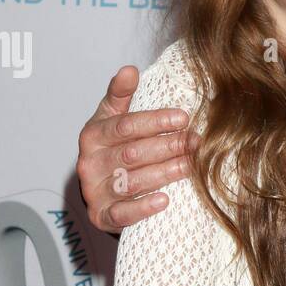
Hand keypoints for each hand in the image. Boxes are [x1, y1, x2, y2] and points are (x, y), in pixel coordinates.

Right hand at [76, 65, 197, 232]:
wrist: (101, 190)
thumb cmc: (112, 149)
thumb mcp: (111, 119)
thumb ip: (120, 95)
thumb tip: (129, 69)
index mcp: (93, 135)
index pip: (126, 126)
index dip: (155, 121)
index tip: (183, 118)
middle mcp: (90, 163)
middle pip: (132, 153)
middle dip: (167, 146)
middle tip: (196, 142)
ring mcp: (95, 191)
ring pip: (132, 181)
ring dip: (164, 173)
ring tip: (190, 165)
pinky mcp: (102, 216)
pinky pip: (122, 214)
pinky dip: (143, 207)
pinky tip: (165, 200)